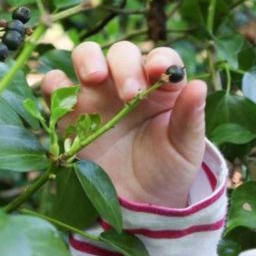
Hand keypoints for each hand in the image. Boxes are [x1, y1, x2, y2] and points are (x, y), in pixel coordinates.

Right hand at [40, 41, 207, 207]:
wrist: (139, 202)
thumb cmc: (168, 169)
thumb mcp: (185, 147)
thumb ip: (190, 117)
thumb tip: (201, 85)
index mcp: (161, 87)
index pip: (161, 58)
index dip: (160, 59)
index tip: (161, 71)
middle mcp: (128, 82)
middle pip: (121, 52)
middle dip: (125, 66)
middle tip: (130, 94)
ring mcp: (97, 94)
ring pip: (86, 56)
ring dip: (88, 59)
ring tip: (94, 78)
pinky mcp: (70, 112)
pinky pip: (55, 87)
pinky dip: (54, 84)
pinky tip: (64, 98)